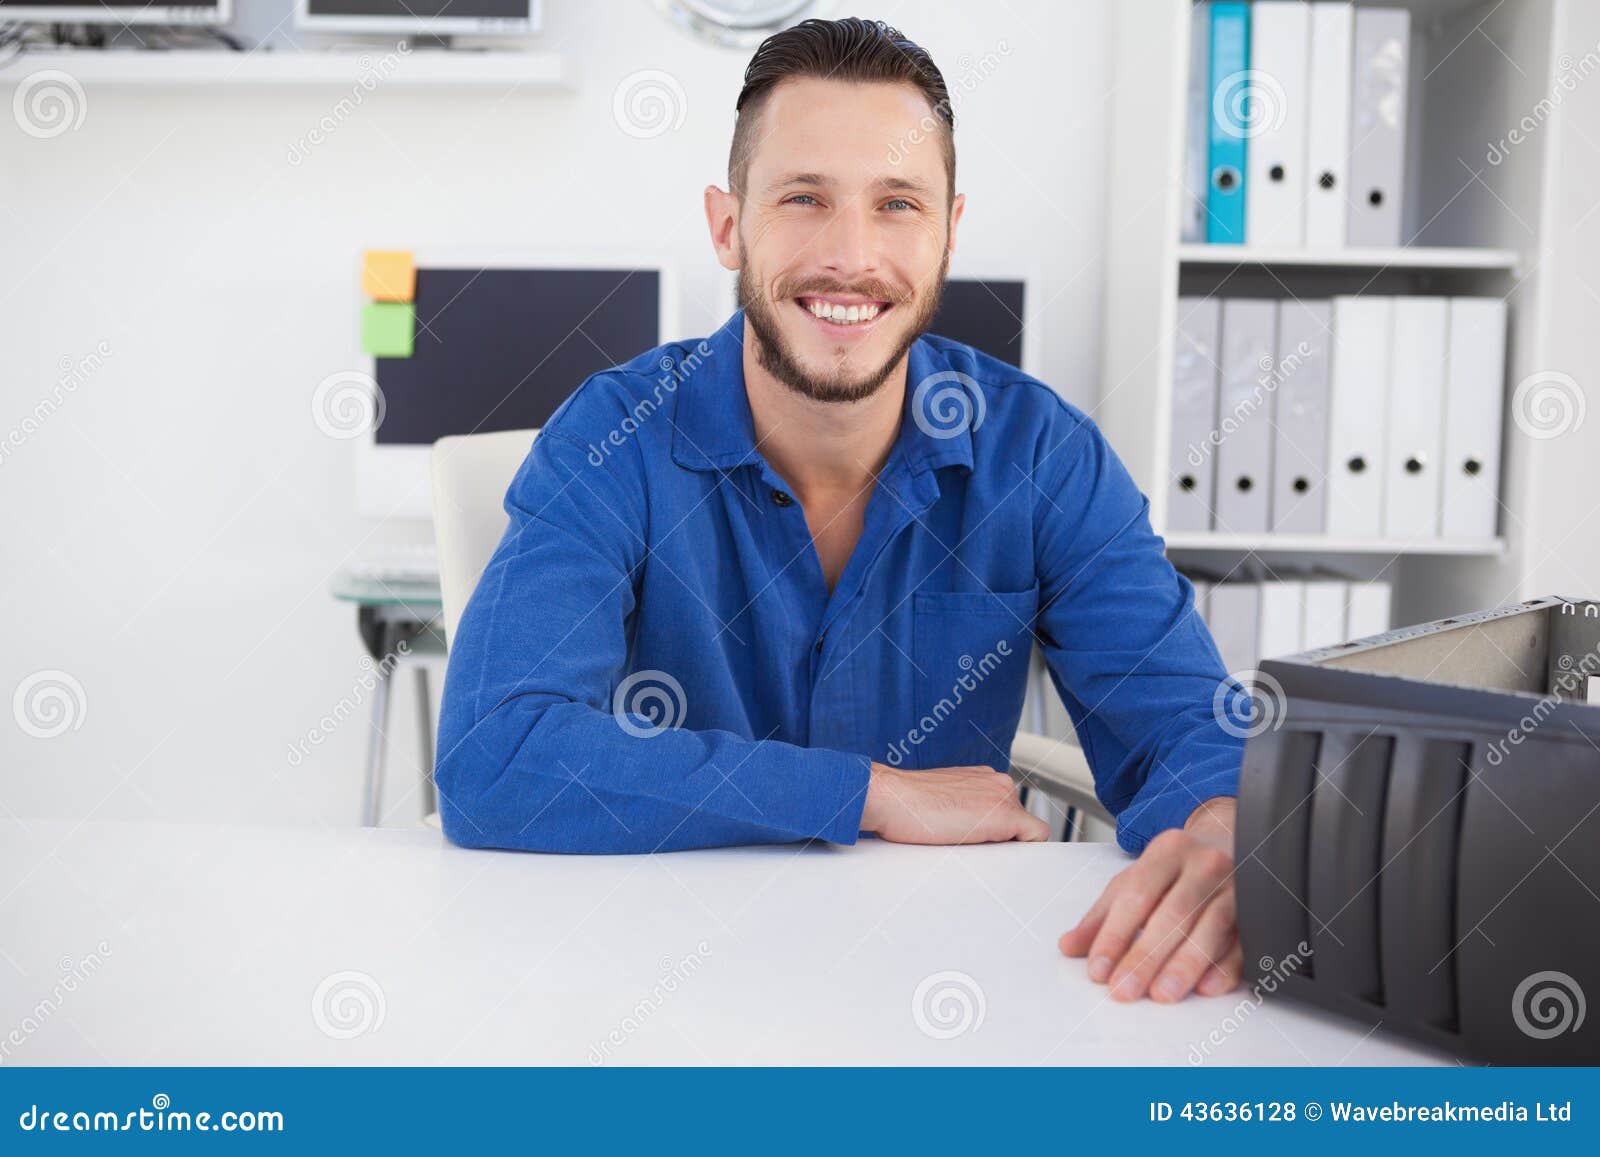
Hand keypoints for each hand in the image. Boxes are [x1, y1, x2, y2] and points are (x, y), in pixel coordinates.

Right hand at [860, 763, 1050, 844]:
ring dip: (1006, 846)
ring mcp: (1003, 796)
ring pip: (1025, 832)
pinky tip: (1001, 862)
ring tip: (975, 854)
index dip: (996, 833)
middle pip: (1018, 822)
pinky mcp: (1004, 815)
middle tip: (974, 853)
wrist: (891, 797)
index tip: (982, 847)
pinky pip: (1036, 838)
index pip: (1005, 810)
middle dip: (1002, 840)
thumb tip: (965, 833)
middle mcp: (996, 781)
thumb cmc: (903, 804)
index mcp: (981, 777)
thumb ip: (960, 810)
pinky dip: (1026, 853)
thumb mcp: (937, 802)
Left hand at [1058, 797, 1240, 1001]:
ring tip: (1161, 994)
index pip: (1136, 895)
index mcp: (1168, 850)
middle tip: (1124, 989)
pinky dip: (1226, 967)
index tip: (1098, 968)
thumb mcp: (1135, 878)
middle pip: (1172, 914)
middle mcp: (1204, 864)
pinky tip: (1207, 987)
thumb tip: (1070, 947)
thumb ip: (1102, 914)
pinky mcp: (1259, 910)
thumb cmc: (1178, 866)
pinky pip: (1244, 942)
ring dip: (1184, 966)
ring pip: (1209, 928)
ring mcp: (1236, 886)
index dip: (1115, 934)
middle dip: (1145, 957)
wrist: (1230, 840)